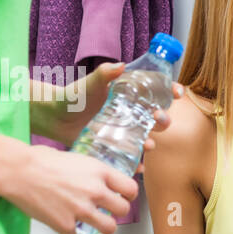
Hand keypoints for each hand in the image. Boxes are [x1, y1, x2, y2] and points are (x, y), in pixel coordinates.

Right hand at [3, 144, 142, 233]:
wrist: (17, 171)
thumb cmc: (40, 160)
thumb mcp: (76, 157)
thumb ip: (92, 171)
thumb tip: (100, 177)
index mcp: (99, 172)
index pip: (131, 189)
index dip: (129, 195)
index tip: (125, 197)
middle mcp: (95, 191)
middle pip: (123, 210)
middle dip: (117, 212)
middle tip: (109, 211)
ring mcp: (81, 209)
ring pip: (108, 228)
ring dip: (103, 227)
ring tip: (95, 223)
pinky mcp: (65, 224)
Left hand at [40, 62, 178, 166]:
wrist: (55, 116)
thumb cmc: (73, 96)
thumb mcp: (90, 83)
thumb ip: (105, 73)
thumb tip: (121, 65)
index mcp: (129, 95)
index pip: (156, 91)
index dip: (170, 91)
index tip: (177, 93)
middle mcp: (131, 113)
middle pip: (157, 117)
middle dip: (164, 119)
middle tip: (159, 118)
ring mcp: (124, 131)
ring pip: (147, 138)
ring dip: (152, 142)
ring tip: (149, 144)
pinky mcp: (115, 146)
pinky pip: (130, 157)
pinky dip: (137, 164)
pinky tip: (139, 167)